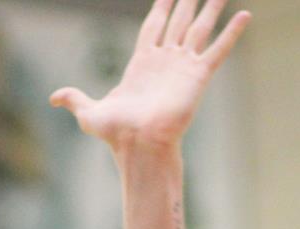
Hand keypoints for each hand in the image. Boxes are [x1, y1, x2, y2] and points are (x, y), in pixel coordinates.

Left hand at [49, 0, 248, 155]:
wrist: (138, 144)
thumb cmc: (116, 133)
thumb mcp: (89, 112)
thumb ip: (75, 99)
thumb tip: (54, 97)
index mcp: (141, 64)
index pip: (153, 27)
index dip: (160, 8)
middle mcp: (165, 61)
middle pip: (178, 21)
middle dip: (186, 0)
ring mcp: (183, 66)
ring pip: (200, 28)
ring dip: (211, 7)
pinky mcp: (198, 76)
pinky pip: (218, 50)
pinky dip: (232, 33)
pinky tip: (244, 14)